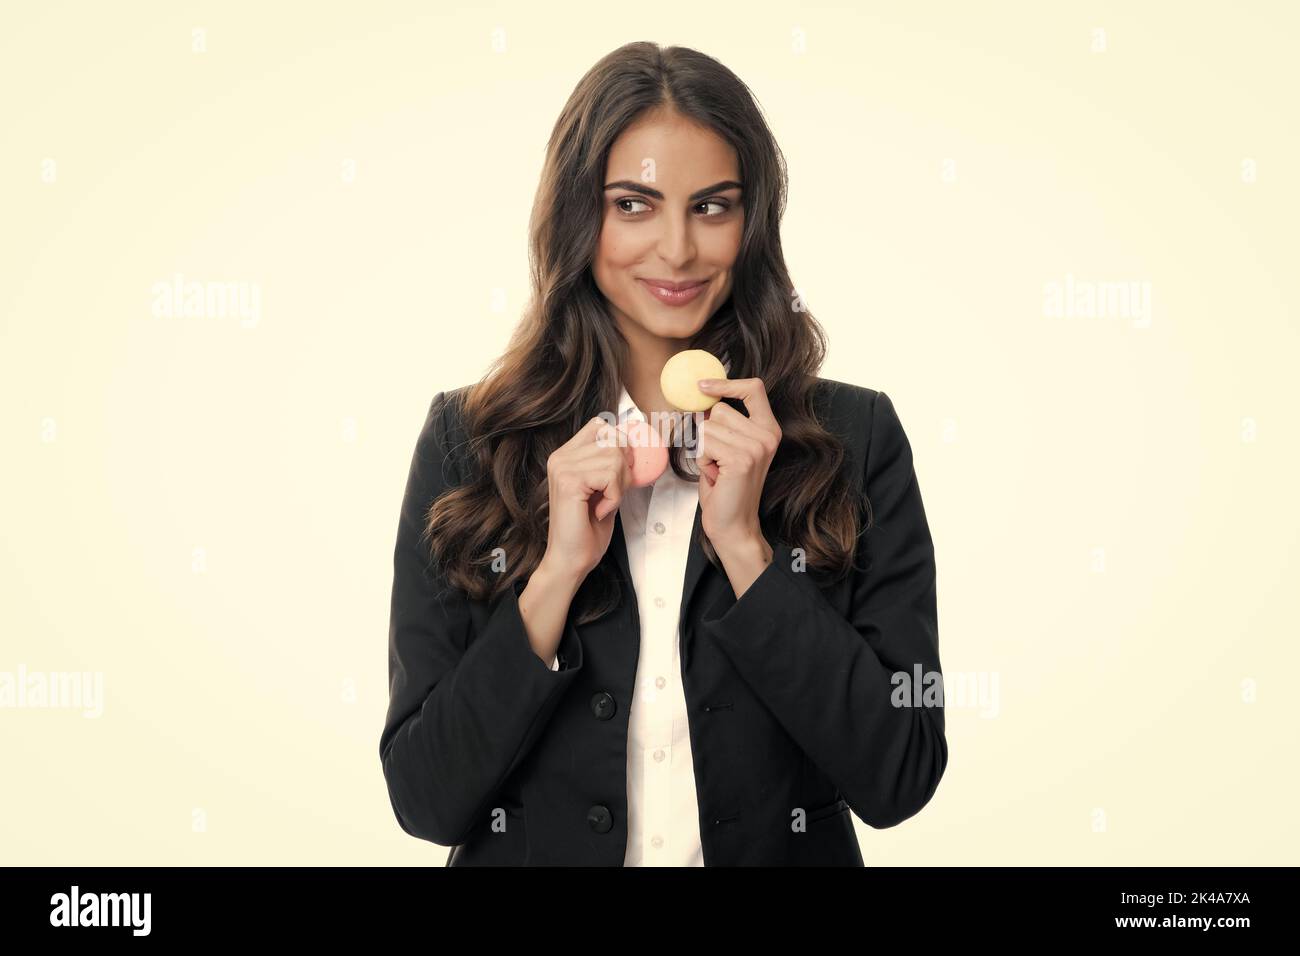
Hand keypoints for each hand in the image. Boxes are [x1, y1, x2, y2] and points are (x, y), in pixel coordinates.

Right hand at [541, 416, 633, 584]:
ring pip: (614, 456)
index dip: (620, 446)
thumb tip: (634, 443)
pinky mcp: (569, 482)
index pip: (600, 426)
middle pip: (612, 439)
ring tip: (605, 504)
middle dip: (623, 468)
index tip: (619, 474)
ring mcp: (562, 467)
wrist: (571, 560)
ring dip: (619, 486)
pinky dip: (614, 496)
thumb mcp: (604, 488)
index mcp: (566, 455)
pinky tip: (600, 510)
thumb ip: (612, 465)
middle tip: (612, 493)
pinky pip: (610, 475)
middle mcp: (560, 457)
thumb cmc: (587, 530)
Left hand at [693, 377, 781, 553]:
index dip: (726, 384)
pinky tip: (716, 476)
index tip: (702, 386)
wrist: (733, 525)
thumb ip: (724, 424)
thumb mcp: (729, 448)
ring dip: (704, 449)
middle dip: (709, 433)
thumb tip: (703, 397)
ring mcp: (757, 446)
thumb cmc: (727, 488)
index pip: (754, 388)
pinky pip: (704, 444)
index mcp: (768, 429)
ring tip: (719, 469)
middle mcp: (767, 435)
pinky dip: (702, 460)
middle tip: (720, 460)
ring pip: (708, 427)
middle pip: (720, 410)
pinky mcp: (742, 459)